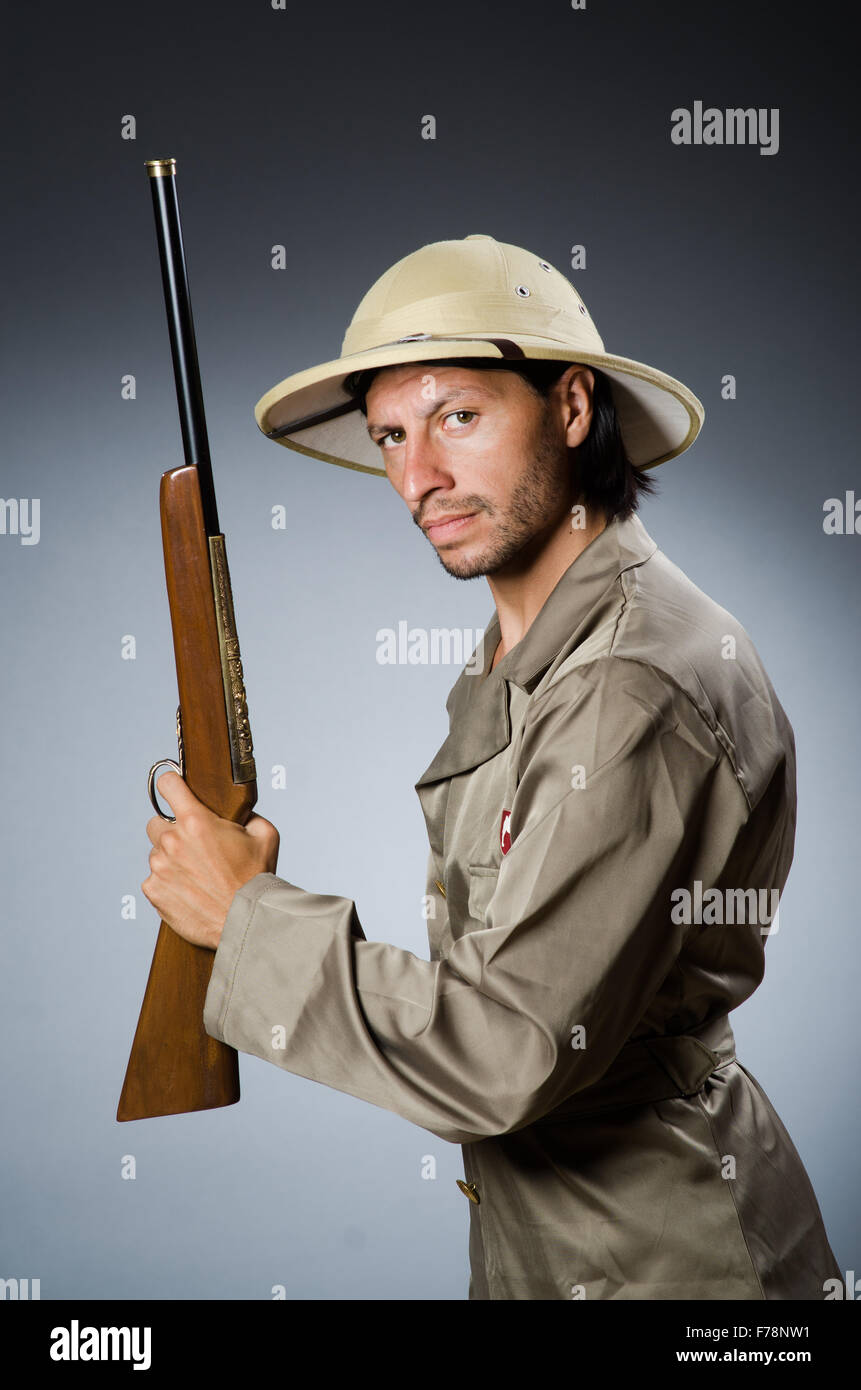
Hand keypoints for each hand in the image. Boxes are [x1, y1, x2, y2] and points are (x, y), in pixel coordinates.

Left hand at [142, 770, 279, 949]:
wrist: (246, 921)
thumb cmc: (256, 879)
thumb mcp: (265, 835)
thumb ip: (248, 815)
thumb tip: (240, 812)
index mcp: (196, 820)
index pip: (167, 784)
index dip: (172, 784)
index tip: (175, 790)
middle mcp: (172, 841)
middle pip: (156, 822)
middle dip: (172, 830)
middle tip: (194, 845)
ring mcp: (159, 867)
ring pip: (156, 853)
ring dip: (171, 859)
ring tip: (197, 874)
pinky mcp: (153, 891)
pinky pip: (153, 879)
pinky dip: (167, 883)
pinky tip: (189, 890)